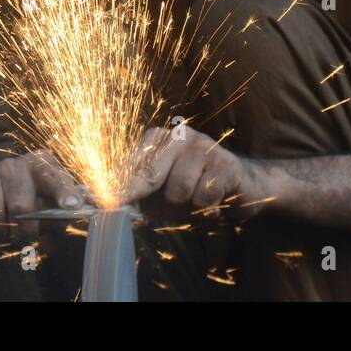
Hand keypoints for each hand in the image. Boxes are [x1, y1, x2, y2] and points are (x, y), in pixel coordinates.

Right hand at [0, 150, 80, 241]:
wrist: (8, 178)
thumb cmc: (34, 195)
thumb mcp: (51, 199)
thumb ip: (59, 213)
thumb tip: (72, 219)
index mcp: (42, 165)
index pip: (54, 178)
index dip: (63, 193)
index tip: (71, 207)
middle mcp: (14, 166)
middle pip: (21, 202)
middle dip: (25, 231)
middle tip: (26, 243)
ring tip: (3, 238)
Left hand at [124, 126, 273, 219]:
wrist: (244, 184)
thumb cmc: (197, 185)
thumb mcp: (165, 186)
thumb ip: (142, 190)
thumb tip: (113, 203)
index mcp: (159, 138)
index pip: (132, 164)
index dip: (120, 188)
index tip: (106, 205)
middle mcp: (179, 135)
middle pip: (151, 174)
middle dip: (145, 199)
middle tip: (145, 216)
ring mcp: (204, 146)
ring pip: (178, 190)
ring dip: (184, 206)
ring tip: (193, 204)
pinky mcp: (225, 163)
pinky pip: (203, 197)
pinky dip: (206, 208)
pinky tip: (214, 201)